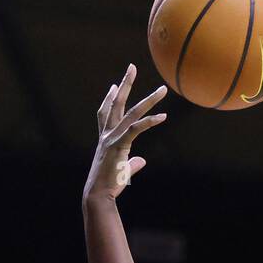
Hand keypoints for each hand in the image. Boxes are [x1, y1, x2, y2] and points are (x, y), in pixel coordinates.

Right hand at [83, 63, 166, 203]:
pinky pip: (137, 128)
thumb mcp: (122, 171)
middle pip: (116, 103)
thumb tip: (141, 161)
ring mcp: (112, 138)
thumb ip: (132, 164)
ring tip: (162, 90)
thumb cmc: (109, 186)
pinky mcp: (119, 145)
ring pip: (132, 112)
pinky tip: (163, 116)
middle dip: (125, 84)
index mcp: (106, 139)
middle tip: (132, 67)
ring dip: (149, 100)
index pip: (105, 113)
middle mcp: (107, 134)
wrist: (99, 195)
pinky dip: (150, 121)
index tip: (113, 86)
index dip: (109, 99)